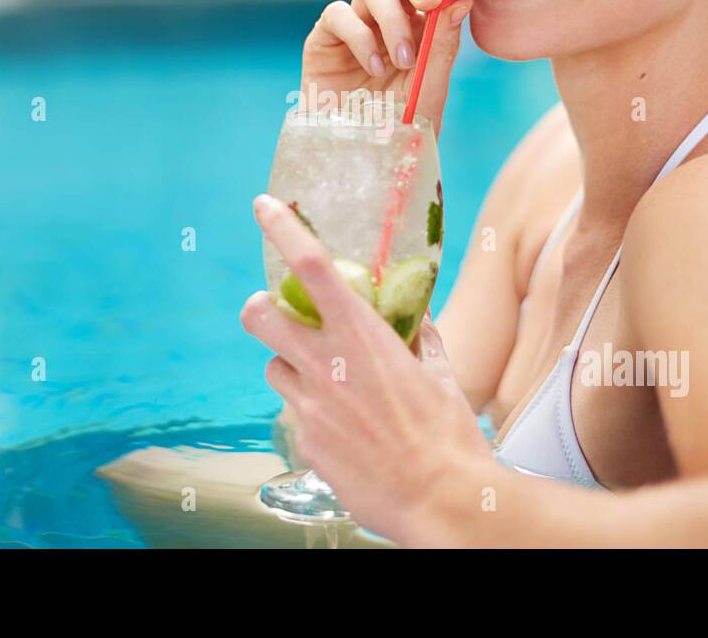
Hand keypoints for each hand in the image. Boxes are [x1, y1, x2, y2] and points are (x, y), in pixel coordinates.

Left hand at [242, 193, 492, 543]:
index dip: (281, 229)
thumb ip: (420, 338)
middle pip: (259, 316)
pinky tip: (347, 433)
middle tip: (276, 314)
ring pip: (274, 368)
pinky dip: (313, 415)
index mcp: (360, 335)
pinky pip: (295, 415)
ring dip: (293, 368)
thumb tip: (412, 318)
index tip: (263, 207)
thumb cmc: (447, 436)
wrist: (440, 501)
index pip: (309, 265)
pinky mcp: (303, 442)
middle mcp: (324, 364)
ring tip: (332, 388)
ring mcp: (308, 405)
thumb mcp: (441, 374)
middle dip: (260, 309)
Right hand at [301, 0, 474, 137]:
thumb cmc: (397, 129)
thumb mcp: (430, 89)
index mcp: (422, 26)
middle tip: (430, 1)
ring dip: (392, 16)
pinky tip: (373, 69)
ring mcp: (356, 26)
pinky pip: (338, 14)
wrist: (358, 161)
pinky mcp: (324, 40)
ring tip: (402, 60)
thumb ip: (443, 44)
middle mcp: (389, 19)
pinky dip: (360, 37)